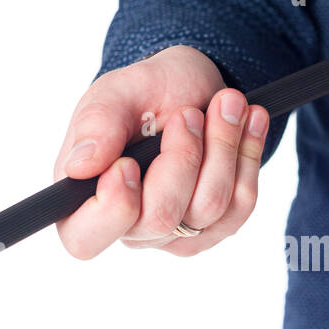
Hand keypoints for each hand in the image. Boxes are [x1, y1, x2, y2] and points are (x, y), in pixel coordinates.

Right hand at [52, 45, 269, 258]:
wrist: (191, 89)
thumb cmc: (144, 94)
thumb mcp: (115, 91)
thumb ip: (96, 123)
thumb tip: (79, 167)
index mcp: (83, 198)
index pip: (85, 239)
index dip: (113, 209)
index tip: (128, 163)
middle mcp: (128, 226)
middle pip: (161, 218)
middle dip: (183, 156)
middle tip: (188, 114)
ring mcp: (174, 233)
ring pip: (209, 207)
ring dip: (223, 146)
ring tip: (225, 104)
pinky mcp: (215, 228)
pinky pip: (240, 205)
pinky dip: (248, 156)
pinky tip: (249, 122)